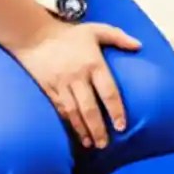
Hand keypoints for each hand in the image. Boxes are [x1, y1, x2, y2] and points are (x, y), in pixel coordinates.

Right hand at [10, 20, 140, 148]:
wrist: (34, 35)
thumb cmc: (69, 34)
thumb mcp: (97, 30)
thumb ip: (119, 37)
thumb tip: (139, 46)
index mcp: (93, 63)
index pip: (108, 91)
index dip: (115, 110)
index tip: (121, 126)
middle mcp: (78, 77)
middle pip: (90, 108)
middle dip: (98, 128)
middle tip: (105, 144)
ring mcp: (61, 84)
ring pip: (73, 113)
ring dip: (82, 130)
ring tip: (91, 144)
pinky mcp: (48, 89)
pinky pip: (59, 109)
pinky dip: (67, 123)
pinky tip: (73, 133)